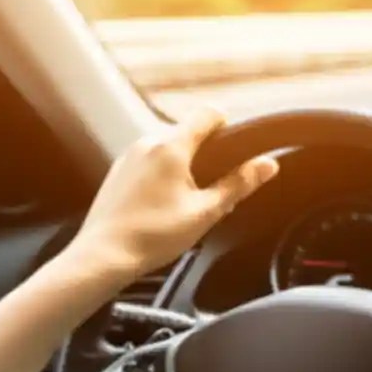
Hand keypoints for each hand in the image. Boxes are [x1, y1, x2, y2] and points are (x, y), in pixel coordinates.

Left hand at [68, 107, 278, 283]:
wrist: (101, 258)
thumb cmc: (154, 235)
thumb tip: (269, 164)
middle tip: (212, 191)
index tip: (235, 150)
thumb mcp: (206, 211)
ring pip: (167, 149)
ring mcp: (127, 157)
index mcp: (171, 146)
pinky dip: (161, 176)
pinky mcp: (116, 173)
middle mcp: (147, 143)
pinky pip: (148, 162)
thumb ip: (239, 184)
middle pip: (188, 133)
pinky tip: (160, 207)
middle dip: (205, 155)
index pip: (207, 113)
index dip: (227, 125)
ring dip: (182, 166)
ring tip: (185, 203)